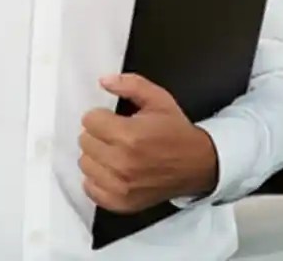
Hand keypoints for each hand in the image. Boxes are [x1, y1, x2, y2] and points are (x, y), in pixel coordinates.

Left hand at [79, 73, 217, 212]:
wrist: (198, 165)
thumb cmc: (176, 132)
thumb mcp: (158, 99)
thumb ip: (130, 85)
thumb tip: (104, 80)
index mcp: (130, 135)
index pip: (89, 120)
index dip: (101, 116)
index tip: (112, 120)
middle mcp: (122, 162)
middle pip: (84, 141)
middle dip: (98, 135)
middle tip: (116, 136)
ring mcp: (120, 186)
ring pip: (85, 163)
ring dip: (96, 156)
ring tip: (115, 153)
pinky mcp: (120, 202)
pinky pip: (90, 188)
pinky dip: (97, 179)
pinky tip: (112, 171)